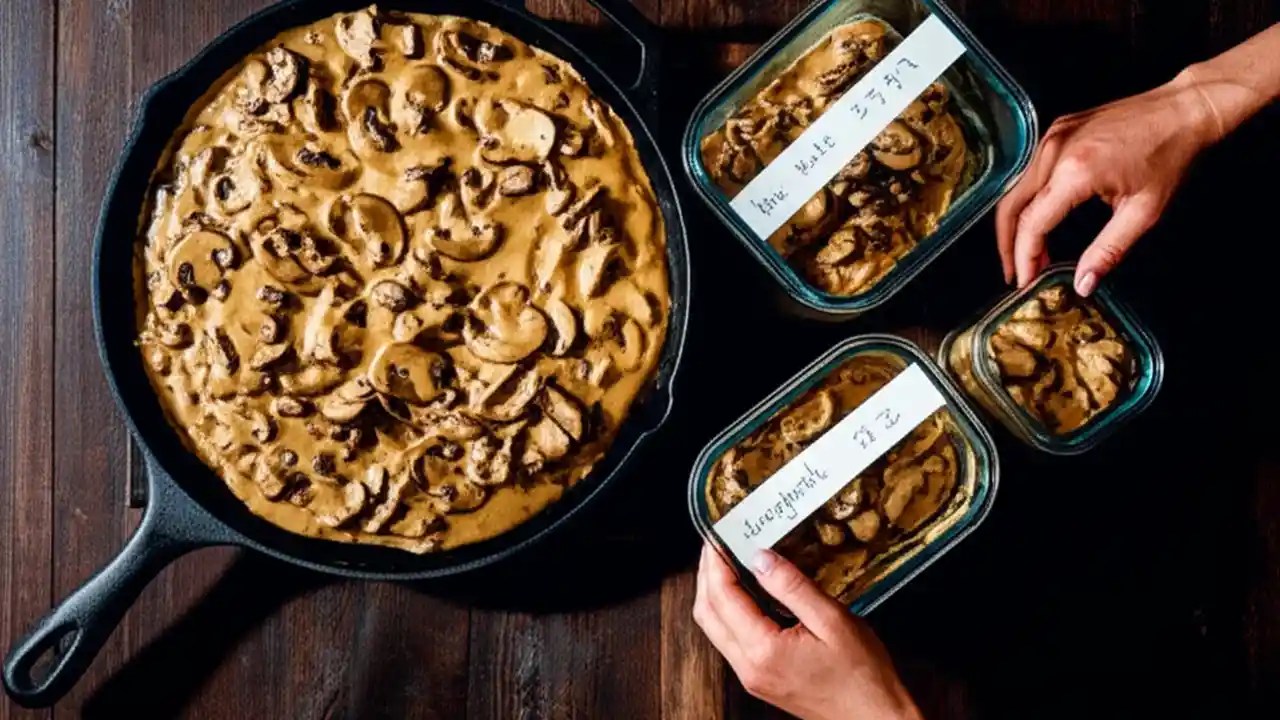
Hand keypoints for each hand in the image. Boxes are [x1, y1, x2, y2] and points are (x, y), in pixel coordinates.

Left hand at [693, 544, 920, 719]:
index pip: (722, 596)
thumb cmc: (862, 675)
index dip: (715, 561)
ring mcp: (751, 676)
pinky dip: (727, 612)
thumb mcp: (833, 620)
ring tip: (726, 561)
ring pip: (714, 627)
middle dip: (707, 574)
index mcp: (763, 650)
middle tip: (716, 543)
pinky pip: (729, 640)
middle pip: (707, 613)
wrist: (875, 718)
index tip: (718, 533)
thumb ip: (793, 587)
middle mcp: (748, 667)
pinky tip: (743, 593)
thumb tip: (760, 557)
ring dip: (714, 593)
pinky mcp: (759, 680)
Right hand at [995, 73, 1218, 293]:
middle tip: (1016, 273)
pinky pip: (1028, 171)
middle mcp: (1054, 150)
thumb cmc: (1170, 156)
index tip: (1026, 282)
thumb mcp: (1143, 212)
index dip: (1025, 258)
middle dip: (1008, 245)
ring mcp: (1052, 136)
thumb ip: (1107, 251)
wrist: (1184, 109)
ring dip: (1016, 223)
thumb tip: (1082, 285)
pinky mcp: (1056, 131)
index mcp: (1075, 172)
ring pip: (1015, 189)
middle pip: (1011, 207)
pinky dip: (1027, 200)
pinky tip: (1039, 219)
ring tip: (1027, 253)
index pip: (1032, 224)